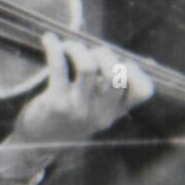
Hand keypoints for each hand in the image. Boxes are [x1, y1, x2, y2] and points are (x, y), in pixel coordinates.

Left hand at [1, 34, 153, 174]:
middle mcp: (100, 113)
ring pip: (88, 67)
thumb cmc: (69, 119)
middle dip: (103, 53)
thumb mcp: (97, 110)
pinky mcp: (55, 104)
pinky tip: (49, 40)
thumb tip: (148, 61)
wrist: (36, 144)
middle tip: (88, 53)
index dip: (136, 70)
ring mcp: (78, 109)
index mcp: (113, 113)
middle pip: (115, 72)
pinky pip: (59, 67)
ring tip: (67, 46)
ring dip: (78, 48)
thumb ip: (114, 90)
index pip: (142, 91)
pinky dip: (54, 48)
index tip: (121, 62)